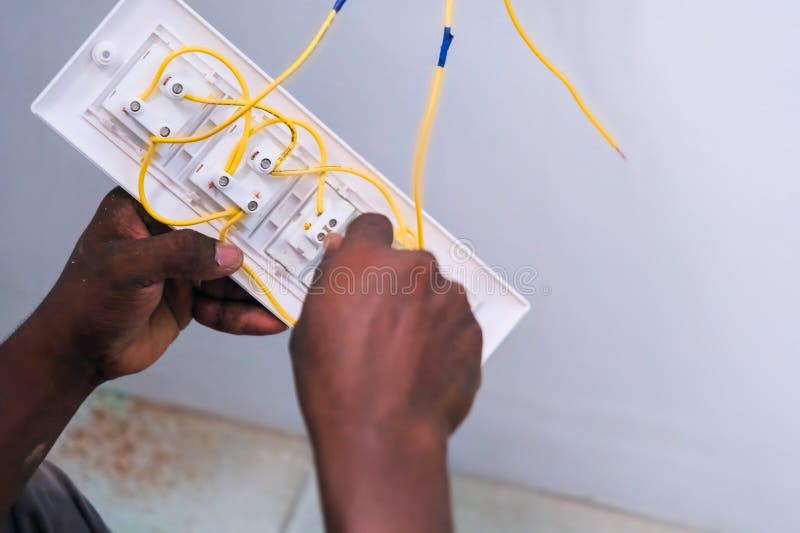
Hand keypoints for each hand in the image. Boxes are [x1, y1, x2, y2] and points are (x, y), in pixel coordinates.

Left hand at [33, 187, 285, 382]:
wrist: (78, 355)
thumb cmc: (87, 301)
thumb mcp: (130, 268)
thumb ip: (181, 255)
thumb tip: (234, 257)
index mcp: (144, 209)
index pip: (193, 192)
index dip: (230, 192)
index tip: (270, 191)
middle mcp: (166, 234)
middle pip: (221, 233)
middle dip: (255, 246)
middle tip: (295, 247)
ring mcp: (181, 267)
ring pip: (229, 272)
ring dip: (257, 286)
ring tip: (290, 293)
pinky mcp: (191, 298)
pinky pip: (225, 304)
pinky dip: (246, 314)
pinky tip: (270, 322)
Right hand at [289, 213, 481, 532]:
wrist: (383, 432)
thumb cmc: (337, 384)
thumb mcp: (310, 325)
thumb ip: (329, 279)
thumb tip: (339, 251)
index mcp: (366, 259)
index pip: (372, 225)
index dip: (368, 244)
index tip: (366, 261)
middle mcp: (414, 267)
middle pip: (408, 263)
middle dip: (397, 285)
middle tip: (381, 324)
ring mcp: (449, 298)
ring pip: (435, 294)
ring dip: (423, 312)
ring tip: (403, 354)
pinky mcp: (473, 328)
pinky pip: (455, 323)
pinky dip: (443, 338)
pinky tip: (422, 368)